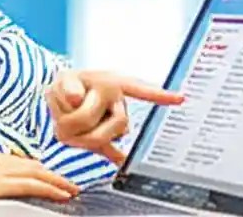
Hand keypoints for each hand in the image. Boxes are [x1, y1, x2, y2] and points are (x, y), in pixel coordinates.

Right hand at [0, 137, 80, 200]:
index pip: (16, 162)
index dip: (35, 169)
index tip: (46, 175)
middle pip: (31, 166)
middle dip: (52, 176)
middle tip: (69, 184)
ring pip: (36, 173)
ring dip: (56, 181)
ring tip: (72, 190)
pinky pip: (30, 184)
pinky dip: (50, 187)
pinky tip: (62, 193)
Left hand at [47, 70, 183, 163]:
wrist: (61, 98)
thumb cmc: (67, 86)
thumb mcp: (63, 80)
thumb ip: (67, 87)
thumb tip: (76, 98)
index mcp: (111, 83)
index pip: (138, 88)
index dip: (159, 94)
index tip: (181, 98)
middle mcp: (118, 102)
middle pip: (113, 122)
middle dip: (81, 122)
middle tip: (62, 121)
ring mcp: (113, 120)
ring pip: (104, 137)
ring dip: (79, 135)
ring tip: (65, 123)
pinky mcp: (104, 137)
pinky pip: (113, 149)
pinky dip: (118, 156)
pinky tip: (121, 161)